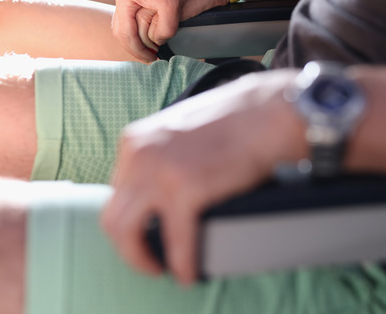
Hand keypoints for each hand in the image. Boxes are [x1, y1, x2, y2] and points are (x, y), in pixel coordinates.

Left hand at [100, 70, 305, 283]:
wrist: (272, 111)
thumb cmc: (239, 121)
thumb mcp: (181, 133)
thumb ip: (163, 157)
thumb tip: (162, 196)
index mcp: (135, 141)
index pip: (117, 194)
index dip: (133, 220)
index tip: (147, 234)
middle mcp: (139, 154)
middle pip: (112, 217)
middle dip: (129, 247)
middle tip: (151, 261)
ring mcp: (159, 171)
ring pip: (125, 233)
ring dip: (142, 259)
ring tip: (164, 270)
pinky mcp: (186, 188)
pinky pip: (174, 242)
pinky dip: (182, 264)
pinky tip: (190, 273)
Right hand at [113, 0, 195, 61]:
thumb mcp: (171, 6)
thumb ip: (164, 28)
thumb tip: (158, 42)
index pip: (124, 33)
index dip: (138, 50)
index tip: (152, 60)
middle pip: (121, 30)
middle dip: (134, 47)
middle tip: (150, 59)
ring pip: (127, 23)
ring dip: (137, 38)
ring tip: (152, 49)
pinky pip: (134, 16)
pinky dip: (141, 28)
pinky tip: (154, 34)